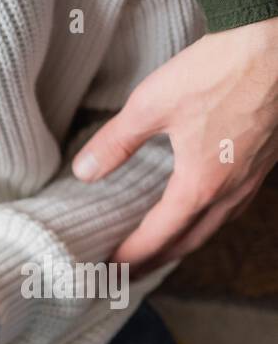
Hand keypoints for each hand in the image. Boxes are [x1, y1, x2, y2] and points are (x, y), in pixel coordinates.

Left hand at [72, 16, 277, 273]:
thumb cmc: (220, 69)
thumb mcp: (151, 105)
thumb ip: (114, 143)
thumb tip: (83, 172)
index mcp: (200, 186)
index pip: (158, 237)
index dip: (132, 257)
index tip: (109, 269)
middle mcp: (231, 190)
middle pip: (189, 241)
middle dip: (157, 260)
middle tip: (130, 274)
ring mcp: (253, 176)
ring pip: (216, 225)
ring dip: (186, 243)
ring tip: (163, 250)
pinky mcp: (265, 158)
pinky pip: (236, 204)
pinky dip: (211, 219)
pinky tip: (203, 209)